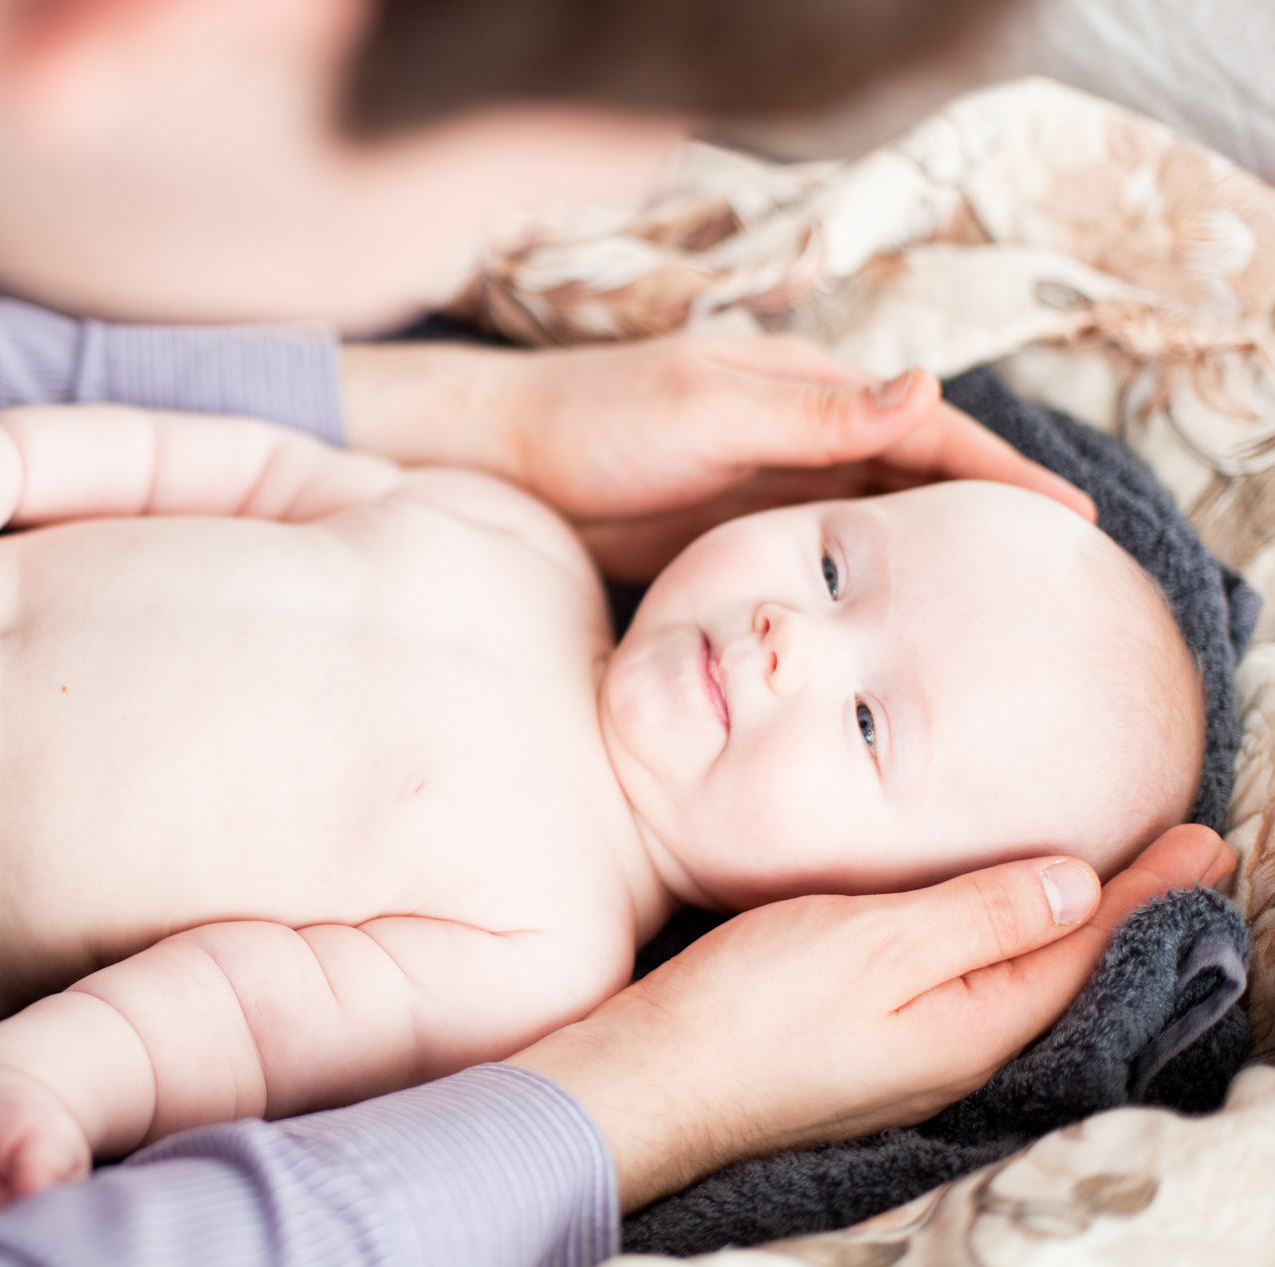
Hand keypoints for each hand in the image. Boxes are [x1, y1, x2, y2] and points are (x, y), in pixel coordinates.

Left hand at [342, 336, 1096, 580]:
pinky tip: (892, 637)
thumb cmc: (594, 423)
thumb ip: (807, 413)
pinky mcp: (735, 544)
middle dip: (985, 524)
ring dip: (933, 566)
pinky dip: (867, 596)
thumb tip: (923, 390)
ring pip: (875, 533)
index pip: (928, 431)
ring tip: (997, 621)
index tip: (1072, 523)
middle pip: (916, 484)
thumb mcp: (702, 412)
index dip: (1002, 475)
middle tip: (1058, 585)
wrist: (503, 464)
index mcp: (805, 392)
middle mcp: (800, 440)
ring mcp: (770, 495)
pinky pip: (822, 571)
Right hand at [509, 824, 1231, 1210]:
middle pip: (1067, 967)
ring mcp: (916, 1056)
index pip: (1084, 942)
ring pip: (1024, 980)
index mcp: (974, 1022)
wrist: (657, 1081)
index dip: (1147, 888)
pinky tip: (1005, 934)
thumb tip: (1075, 886)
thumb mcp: (870, 946)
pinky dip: (1015, 946)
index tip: (1202, 840)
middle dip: (1130, 909)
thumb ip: (976, 915)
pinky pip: (976, 990)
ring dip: (1077, 928)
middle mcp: (959, 1049)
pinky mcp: (874, 1048)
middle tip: (1190, 854)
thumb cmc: (751, 1011)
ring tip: (1117, 890)